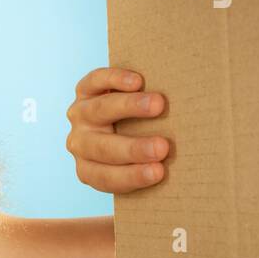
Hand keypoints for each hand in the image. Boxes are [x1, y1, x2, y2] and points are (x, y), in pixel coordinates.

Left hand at [65, 68, 169, 192]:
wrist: (122, 116)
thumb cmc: (137, 145)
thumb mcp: (139, 163)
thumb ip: (152, 166)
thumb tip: (179, 166)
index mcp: (89, 168)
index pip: (106, 177)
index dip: (132, 176)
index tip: (159, 172)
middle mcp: (80, 144)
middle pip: (103, 148)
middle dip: (133, 148)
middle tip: (162, 147)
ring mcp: (79, 116)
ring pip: (99, 111)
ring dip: (129, 107)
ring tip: (158, 105)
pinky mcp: (83, 91)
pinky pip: (94, 83)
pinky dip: (114, 80)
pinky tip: (138, 81)